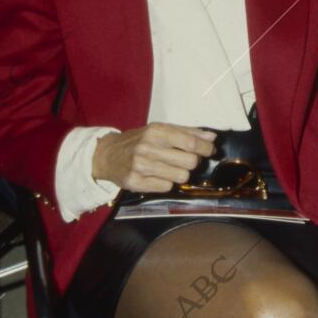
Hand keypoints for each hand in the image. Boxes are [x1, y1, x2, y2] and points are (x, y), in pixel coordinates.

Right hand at [92, 123, 216, 192]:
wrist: (106, 154)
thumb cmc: (138, 140)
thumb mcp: (160, 130)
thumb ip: (187, 132)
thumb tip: (211, 137)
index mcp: (156, 131)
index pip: (191, 143)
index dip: (206, 148)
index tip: (210, 150)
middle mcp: (148, 148)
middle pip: (190, 162)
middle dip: (193, 162)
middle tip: (186, 160)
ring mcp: (140, 166)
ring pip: (181, 177)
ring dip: (181, 174)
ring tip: (171, 168)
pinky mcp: (135, 182)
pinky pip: (166, 187)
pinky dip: (167, 182)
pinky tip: (158, 176)